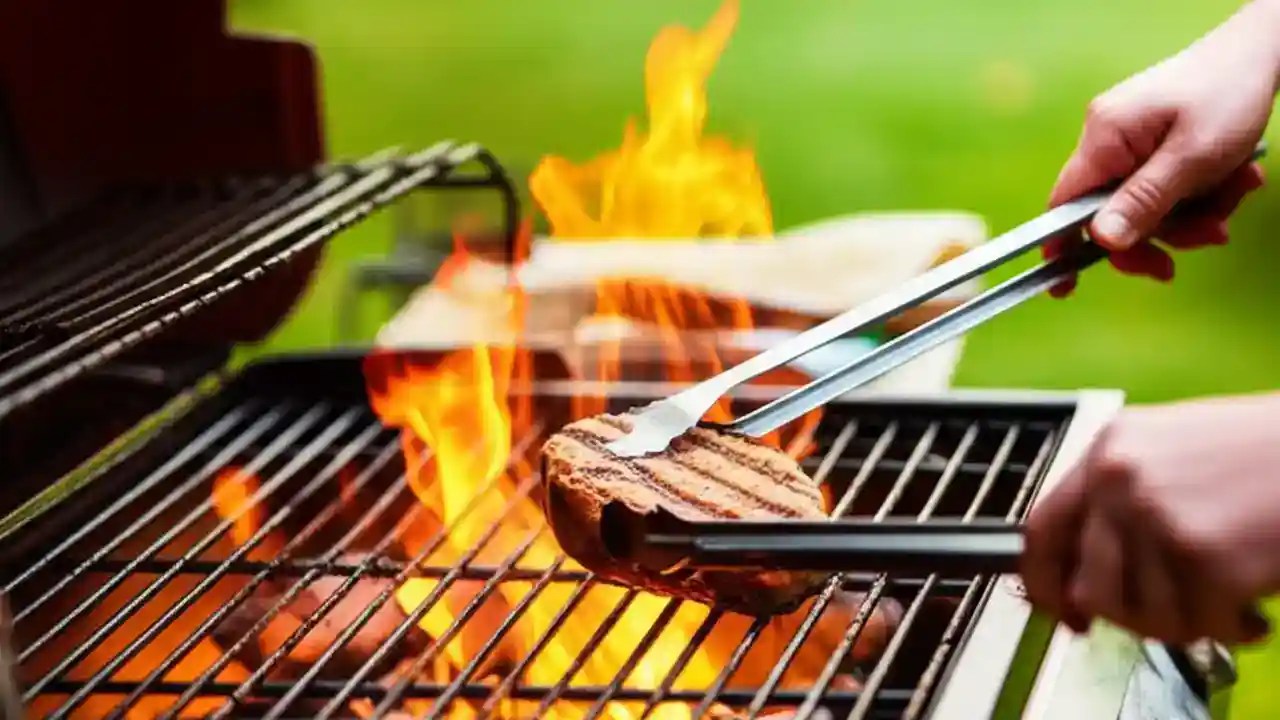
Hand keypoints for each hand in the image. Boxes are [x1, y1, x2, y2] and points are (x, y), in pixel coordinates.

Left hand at [1021, 394, 1279, 643]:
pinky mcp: (1206, 558)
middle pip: (1090, 587)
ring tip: (1228, 600)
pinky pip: (1201, 626)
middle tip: (1170, 616)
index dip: (1043, 583)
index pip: (1041, 529)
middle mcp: (1120, 481)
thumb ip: (1121, 502)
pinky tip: (1256, 610)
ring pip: (1143, 615)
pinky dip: (1234, 630)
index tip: (1060, 611)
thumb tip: (1085, 574)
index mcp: (1108, 451)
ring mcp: (1160, 518)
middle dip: (1129, 616)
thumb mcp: (1172, 453)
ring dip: (1189, 623)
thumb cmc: (1267, 452)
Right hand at [1045, 0, 1279, 295]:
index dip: (1063, 248)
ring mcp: (1129, 142)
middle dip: (1166, 231)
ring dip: (1196, 212)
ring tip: (1239, 189)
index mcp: (1105, 138)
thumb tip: (1101, 241)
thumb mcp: (1192, 158)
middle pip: (1114, 214)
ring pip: (1147, 206)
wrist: (1264, 51)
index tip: (1064, 287)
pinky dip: (1201, 194)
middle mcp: (1107, 140)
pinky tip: (1235, 178)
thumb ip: (1144, 201)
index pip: (1065, 205)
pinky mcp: (1152, 144)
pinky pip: (1165, 188)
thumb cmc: (1229, 95)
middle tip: (1212, 236)